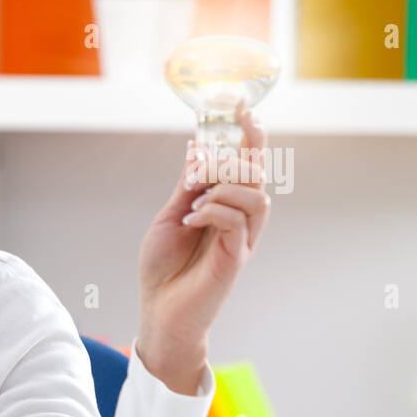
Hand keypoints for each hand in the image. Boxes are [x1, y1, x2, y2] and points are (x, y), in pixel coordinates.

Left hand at [136, 103, 271, 376]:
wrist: (159, 312)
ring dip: (222, 188)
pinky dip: (213, 211)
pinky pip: (237, 220)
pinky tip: (191, 220)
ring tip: (193, 203)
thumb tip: (199, 148)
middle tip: (207, 158)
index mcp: (226, 206)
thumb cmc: (163, 268)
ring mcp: (242, 239)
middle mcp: (241, 219)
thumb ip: (189, 186)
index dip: (249, 133)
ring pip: (255, 194)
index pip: (247, 163)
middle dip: (237, 154)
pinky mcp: (236, 258)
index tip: (241, 103)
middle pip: (258, 172)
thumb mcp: (170, 216)